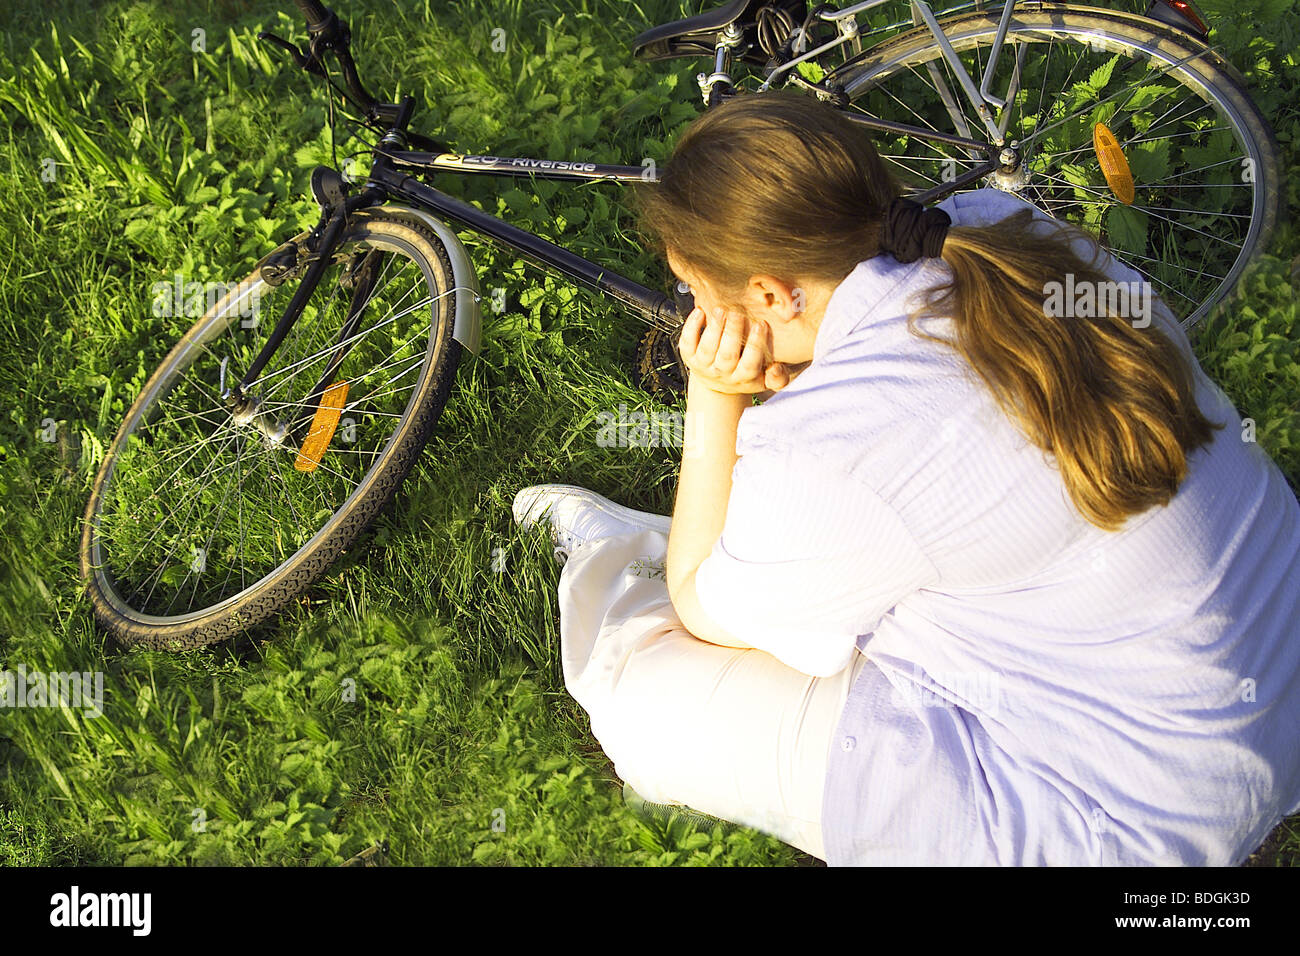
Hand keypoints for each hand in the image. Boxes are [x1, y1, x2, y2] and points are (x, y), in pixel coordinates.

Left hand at [677, 306, 799, 395]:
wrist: (716, 381)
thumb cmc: (744, 373)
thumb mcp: (763, 379)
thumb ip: (777, 378)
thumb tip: (777, 369)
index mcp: (743, 379)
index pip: (750, 365)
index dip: (755, 345)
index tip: (761, 324)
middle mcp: (721, 374)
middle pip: (727, 356)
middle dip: (732, 334)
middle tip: (738, 314)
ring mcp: (703, 365)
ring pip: (707, 349)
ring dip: (714, 328)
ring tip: (721, 310)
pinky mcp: (688, 356)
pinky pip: (687, 342)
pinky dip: (691, 327)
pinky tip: (700, 312)